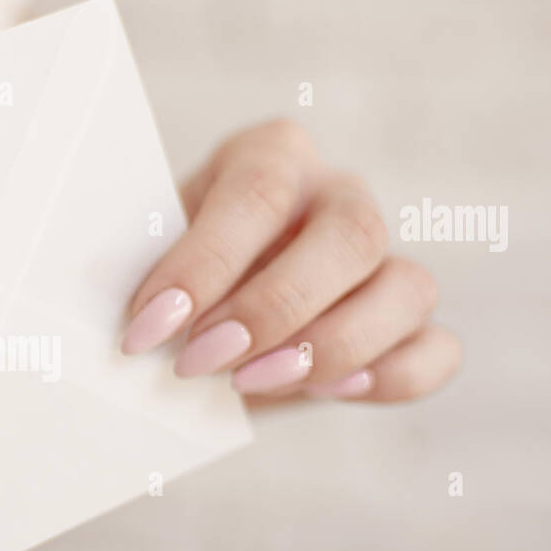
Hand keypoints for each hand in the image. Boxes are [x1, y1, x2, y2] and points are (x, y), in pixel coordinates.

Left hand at [122, 119, 460, 402]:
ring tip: (250, 384)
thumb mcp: (139, 261)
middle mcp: (337, 197)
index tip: (148, 326)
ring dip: (331, 345)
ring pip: (407, 287)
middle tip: (199, 361)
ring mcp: (382, 261)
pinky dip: (391, 376)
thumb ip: (135, 272)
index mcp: (269, 158)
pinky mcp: (406, 328)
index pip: (260, 190)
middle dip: (273, 307)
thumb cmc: (161, 284)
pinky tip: (328, 392)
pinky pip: (437, 349)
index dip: (206, 262)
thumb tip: (114, 319)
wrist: (191, 323)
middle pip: (351, 234)